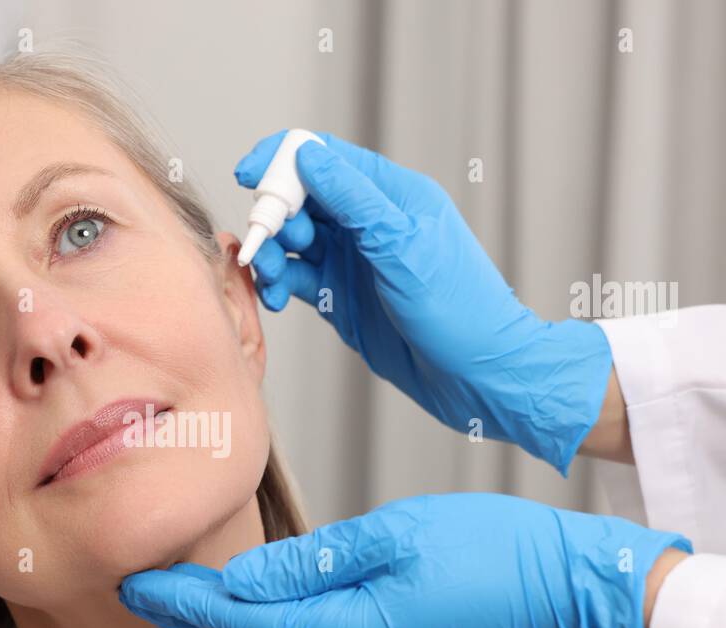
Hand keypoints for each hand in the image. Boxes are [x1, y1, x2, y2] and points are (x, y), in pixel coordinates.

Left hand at [119, 493, 692, 627]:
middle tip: (144, 585)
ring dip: (234, 615)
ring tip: (189, 586)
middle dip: (197, 613)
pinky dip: (277, 615)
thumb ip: (313, 561)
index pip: (242, 619)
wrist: (574, 587)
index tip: (134, 587)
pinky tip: (263, 592)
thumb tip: (242, 579)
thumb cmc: (499, 555)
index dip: (183, 604)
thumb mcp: (396, 538)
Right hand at [235, 130, 613, 475]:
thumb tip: (309, 156)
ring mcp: (352, 261)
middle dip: (273, 214)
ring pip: (293, 241)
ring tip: (265, 273)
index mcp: (390, 196)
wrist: (477, 374)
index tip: (248, 174)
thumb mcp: (403, 245)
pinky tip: (270, 295)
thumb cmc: (460, 308)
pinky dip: (276, 283)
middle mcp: (367, 224)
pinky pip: (295, 279)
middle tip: (262, 240)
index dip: (283, 160)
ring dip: (270, 251)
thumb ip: (354, 200)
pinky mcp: (340, 298)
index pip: (326, 159)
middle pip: (301, 199)